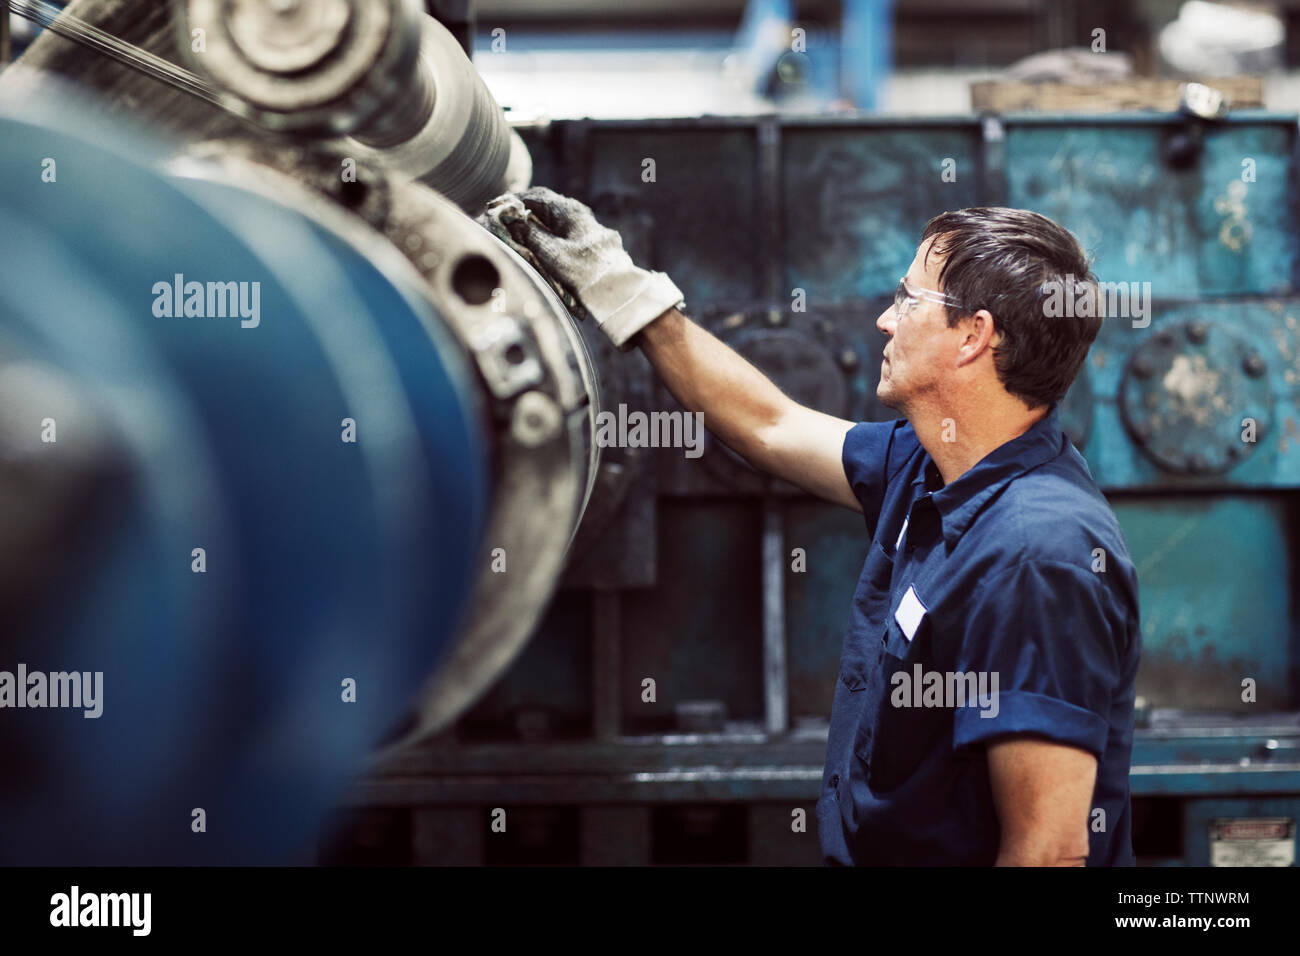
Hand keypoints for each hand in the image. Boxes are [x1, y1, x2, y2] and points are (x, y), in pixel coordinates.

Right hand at [478, 186, 684, 349]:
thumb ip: (530, 234)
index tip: (497, 208)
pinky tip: (542, 247)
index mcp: (569, 211)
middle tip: (506, 220)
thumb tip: (513, 219)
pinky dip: (549, 237)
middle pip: (546, 207)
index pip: (536, 196)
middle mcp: (580, 215)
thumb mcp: (551, 253)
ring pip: (556, 221)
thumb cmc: (584, 271)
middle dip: (524, 212)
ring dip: (537, 225)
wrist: (618, 291)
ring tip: (520, 234)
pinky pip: (565, 234)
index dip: (514, 201)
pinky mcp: (592, 244)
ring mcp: (588, 229)